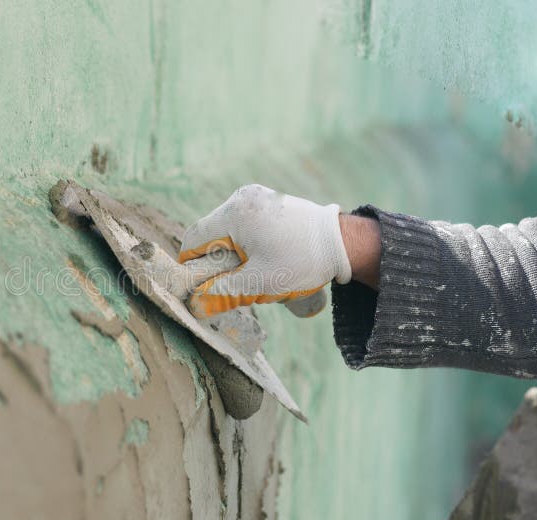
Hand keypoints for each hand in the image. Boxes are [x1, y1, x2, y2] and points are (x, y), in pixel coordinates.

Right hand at [178, 184, 351, 317]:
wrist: (344, 243)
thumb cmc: (303, 261)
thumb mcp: (261, 283)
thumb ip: (223, 294)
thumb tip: (194, 306)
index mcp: (236, 212)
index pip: (194, 239)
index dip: (191, 265)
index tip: (198, 286)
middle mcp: (242, 197)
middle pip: (210, 234)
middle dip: (216, 261)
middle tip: (233, 282)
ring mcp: (256, 196)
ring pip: (226, 231)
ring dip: (231, 254)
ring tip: (255, 270)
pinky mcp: (267, 201)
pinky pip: (242, 225)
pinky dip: (245, 244)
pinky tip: (264, 258)